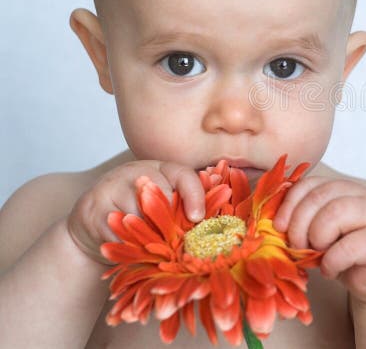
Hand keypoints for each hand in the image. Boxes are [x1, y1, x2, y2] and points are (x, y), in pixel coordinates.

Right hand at [66, 160, 205, 264]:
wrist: (93, 223)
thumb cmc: (140, 213)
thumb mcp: (164, 203)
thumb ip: (188, 201)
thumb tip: (222, 198)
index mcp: (159, 168)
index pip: (183, 175)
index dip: (194, 195)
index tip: (197, 218)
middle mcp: (134, 172)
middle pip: (159, 197)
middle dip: (167, 223)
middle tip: (171, 241)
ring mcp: (109, 188)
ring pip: (136, 217)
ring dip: (145, 238)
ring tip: (149, 247)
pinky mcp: (91, 209)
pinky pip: (114, 232)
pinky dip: (124, 245)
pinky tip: (127, 249)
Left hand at [272, 177, 365, 305]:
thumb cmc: (345, 254)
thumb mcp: (320, 232)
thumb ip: (303, 220)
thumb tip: (270, 223)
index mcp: (342, 189)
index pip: (309, 184)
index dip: (288, 204)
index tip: (278, 226)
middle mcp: (360, 195)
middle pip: (319, 197)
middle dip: (299, 225)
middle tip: (297, 246)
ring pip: (334, 213)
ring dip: (317, 238)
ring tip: (317, 255)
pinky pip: (347, 247)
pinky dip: (331, 263)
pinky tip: (331, 270)